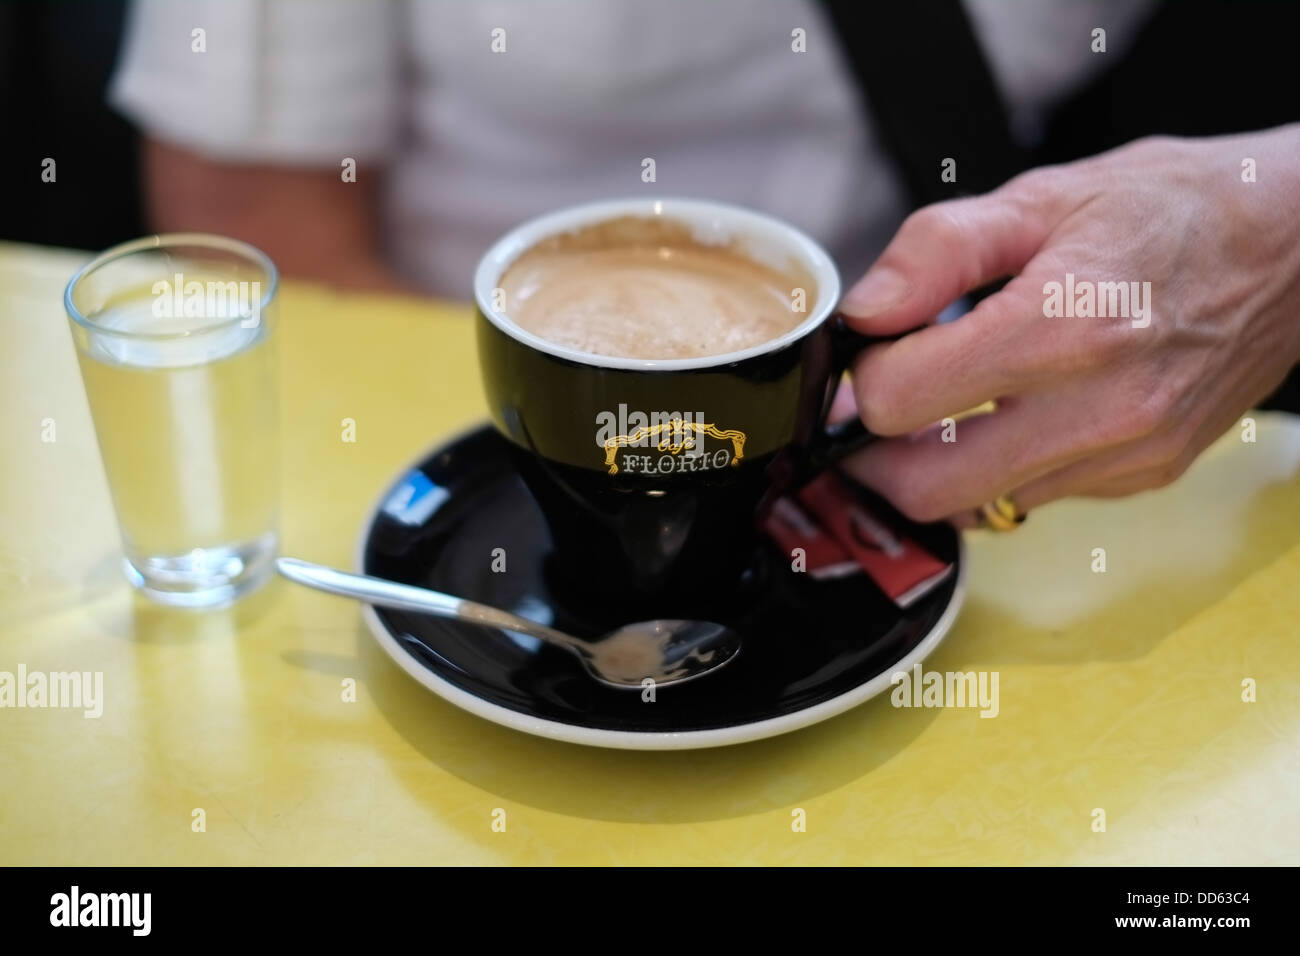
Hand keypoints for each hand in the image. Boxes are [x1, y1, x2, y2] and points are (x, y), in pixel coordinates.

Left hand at [838, 125, 1299, 524]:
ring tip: (950, 402)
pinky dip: (999, 468)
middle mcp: (1097, 409)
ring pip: (973, 505)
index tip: (872, 356)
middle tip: (881, 407)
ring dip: (936, 467)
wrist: (1291, 244)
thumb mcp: (1041, 197)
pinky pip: (1031, 499)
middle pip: (922, 488)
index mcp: (1060, 327)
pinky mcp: (1140, 477)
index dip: (864, 378)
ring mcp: (1122, 454)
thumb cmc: (1171, 210)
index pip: (898, 402)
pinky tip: (1016, 413)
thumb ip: (934, 252)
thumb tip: (862, 314)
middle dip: (876, 454)